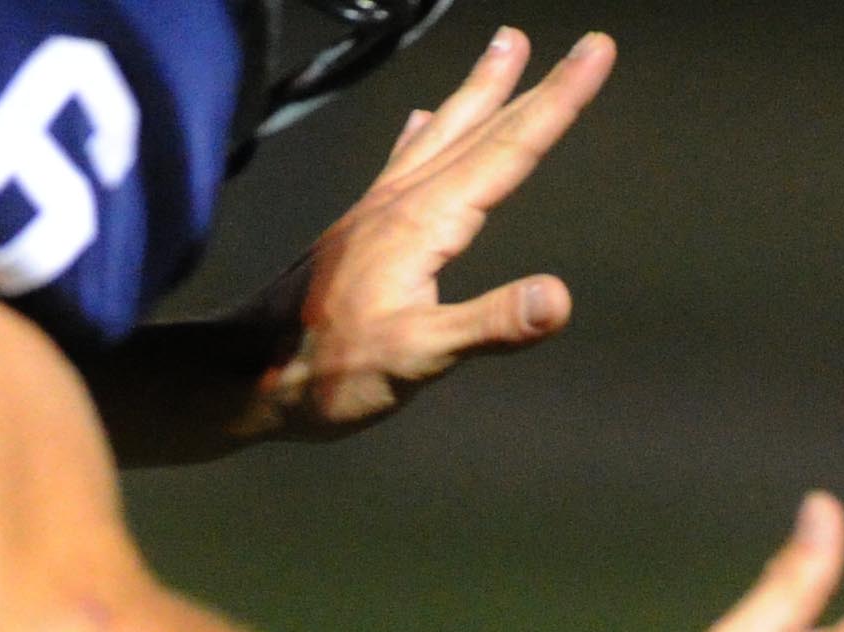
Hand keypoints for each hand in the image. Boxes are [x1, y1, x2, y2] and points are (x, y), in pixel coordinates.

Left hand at [236, 27, 610, 444]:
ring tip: (504, 49)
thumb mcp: (416, 358)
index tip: (595, 53)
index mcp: (426, 222)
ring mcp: (378, 209)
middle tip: (577, 43)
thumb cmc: (329, 371)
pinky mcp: (360, 227)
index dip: (557, 101)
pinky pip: (403, 159)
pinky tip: (420, 119)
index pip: (508, 151)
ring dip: (478, 92)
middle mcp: (403, 201)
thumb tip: (559, 298)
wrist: (249, 375)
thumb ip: (488, 325)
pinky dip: (423, 131)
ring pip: (442, 133)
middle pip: (481, 130)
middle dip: (533, 85)